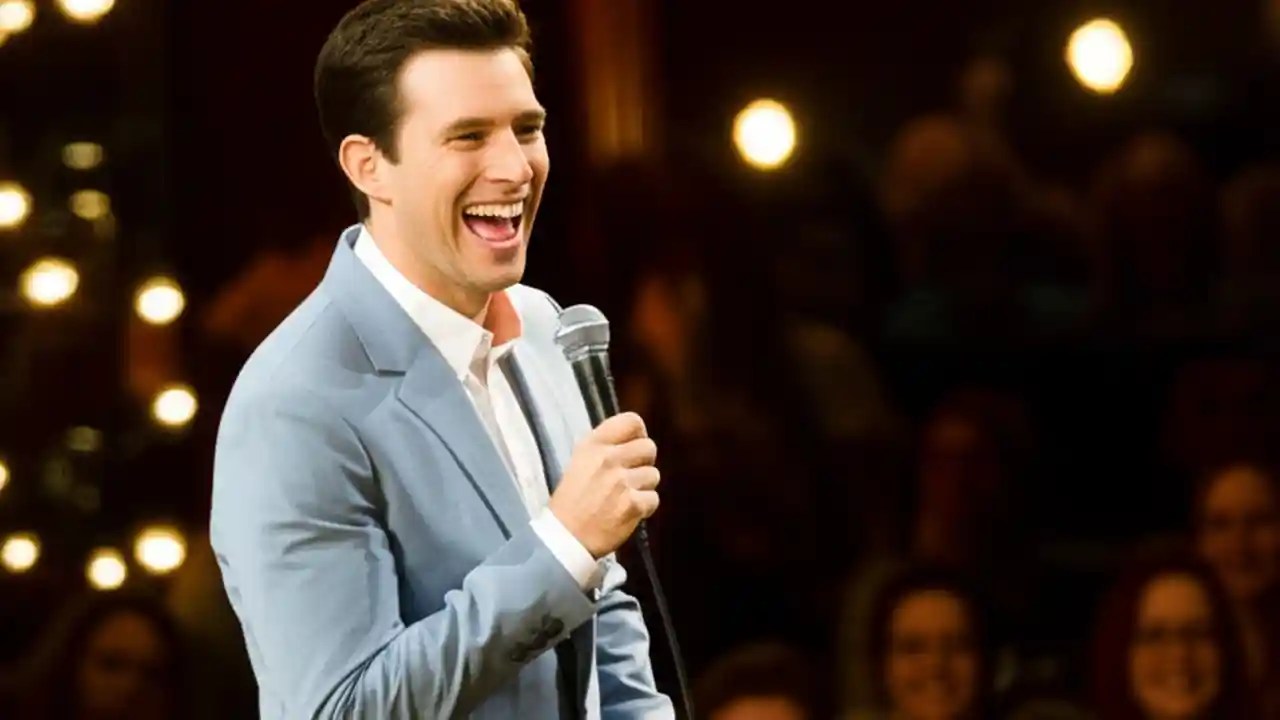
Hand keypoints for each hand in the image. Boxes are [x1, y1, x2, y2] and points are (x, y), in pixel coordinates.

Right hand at [548, 412, 659, 557]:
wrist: (565, 538)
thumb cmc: (572, 500)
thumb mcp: (580, 461)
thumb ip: (606, 447)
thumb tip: (635, 438)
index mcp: (593, 445)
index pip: (632, 421)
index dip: (638, 434)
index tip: (633, 448)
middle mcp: (608, 459)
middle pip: (649, 447)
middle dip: (644, 463)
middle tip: (629, 477)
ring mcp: (621, 482)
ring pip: (654, 475)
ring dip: (643, 487)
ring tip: (623, 497)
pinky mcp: (632, 504)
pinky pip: (653, 499)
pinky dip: (643, 508)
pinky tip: (626, 512)